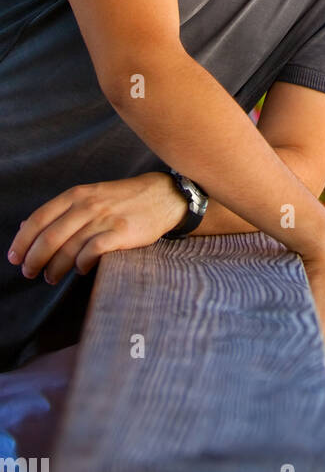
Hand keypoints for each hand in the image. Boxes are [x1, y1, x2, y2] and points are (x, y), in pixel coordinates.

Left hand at [6, 173, 188, 284]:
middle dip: (34, 259)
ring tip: (51, 277)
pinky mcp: (121, 233)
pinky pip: (92, 252)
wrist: (163, 196)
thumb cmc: (123, 200)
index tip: (14, 258)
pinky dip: (82, 265)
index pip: (39, 218)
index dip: (23, 241)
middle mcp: (88, 204)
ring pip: (68, 248)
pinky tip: (80, 270)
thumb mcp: (89, 196)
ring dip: (55, 268)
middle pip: (50, 236)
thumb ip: (60, 211)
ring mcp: (105, 218)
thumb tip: (24, 227)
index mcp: (77, 194)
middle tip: (29, 273)